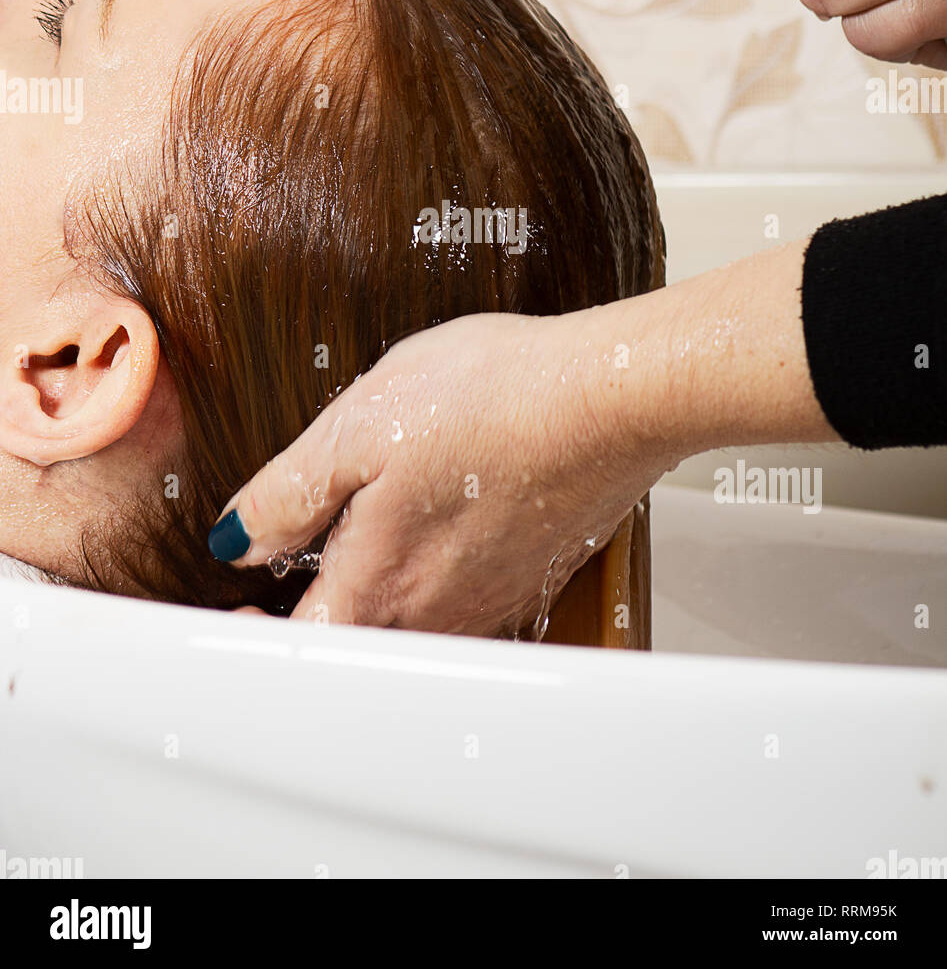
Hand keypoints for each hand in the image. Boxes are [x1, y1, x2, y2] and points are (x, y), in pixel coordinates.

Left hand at [210, 309, 673, 636]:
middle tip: (298, 564)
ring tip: (372, 530)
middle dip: (317, 612)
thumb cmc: (493, 400)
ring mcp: (490, 602)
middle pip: (355, 643)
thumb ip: (289, 492)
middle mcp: (434, 613)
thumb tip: (240, 536)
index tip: (241, 605)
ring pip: (413, 626)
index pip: (296, 646)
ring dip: (380, 594)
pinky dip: (439, 576)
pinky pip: (466, 602)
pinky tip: (446, 519)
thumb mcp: (358, 425)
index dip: (253, 632)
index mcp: (378, 583)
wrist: (610, 396)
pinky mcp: (532, 578)